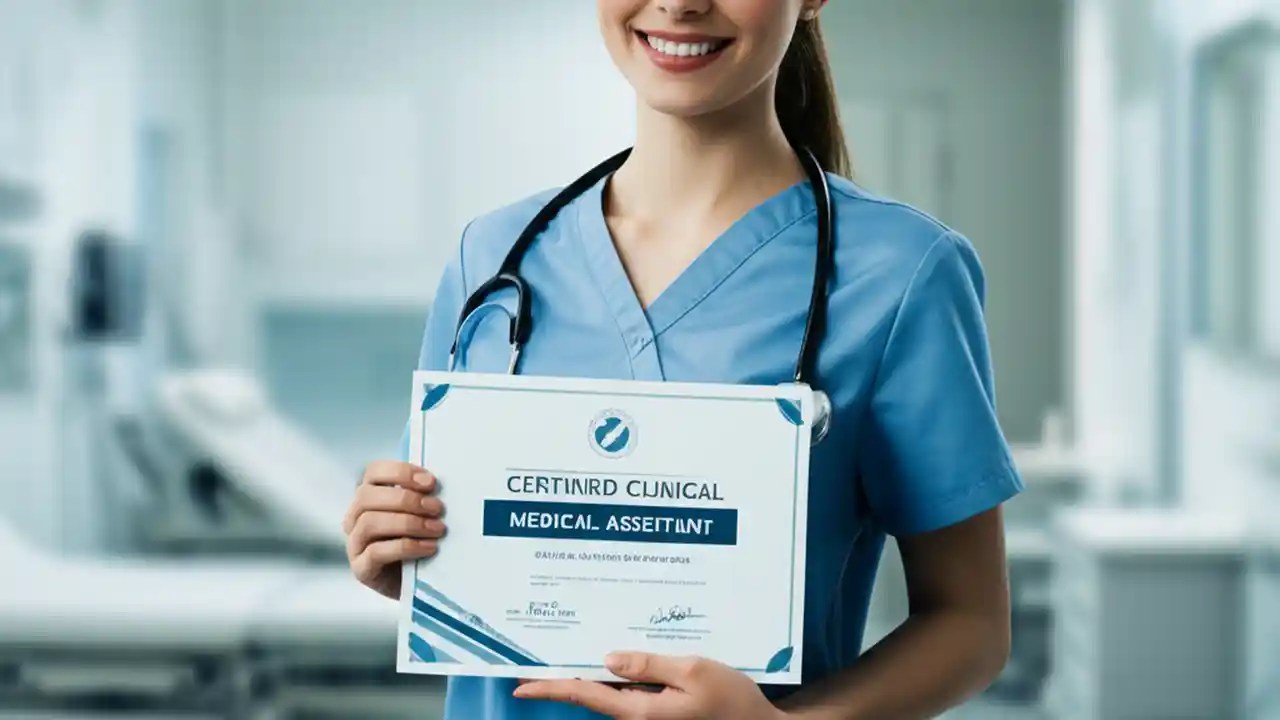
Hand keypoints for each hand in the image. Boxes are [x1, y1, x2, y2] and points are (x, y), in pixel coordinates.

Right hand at [343, 460, 446, 598]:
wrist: (419, 584)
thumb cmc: (421, 540)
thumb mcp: (421, 514)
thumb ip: (422, 496)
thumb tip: (438, 482)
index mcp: (368, 496)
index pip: (374, 472)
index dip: (401, 472)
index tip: (431, 482)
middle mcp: (354, 517)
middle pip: (367, 496)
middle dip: (406, 499)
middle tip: (437, 508)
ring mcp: (354, 544)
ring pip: (370, 522)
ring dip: (408, 523)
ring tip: (437, 529)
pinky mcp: (361, 569)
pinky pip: (376, 552)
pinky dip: (406, 547)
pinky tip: (429, 547)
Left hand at [513, 652, 785, 719]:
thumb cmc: (732, 701)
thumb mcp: (694, 671)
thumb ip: (648, 664)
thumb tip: (608, 659)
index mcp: (641, 712)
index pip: (585, 696)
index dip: (551, 689)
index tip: (520, 686)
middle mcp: (639, 719)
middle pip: (593, 694)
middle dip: (566, 676)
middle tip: (539, 655)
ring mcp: (650, 718)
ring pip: (611, 692)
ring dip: (593, 673)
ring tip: (573, 645)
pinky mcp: (662, 714)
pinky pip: (631, 693)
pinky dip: (619, 675)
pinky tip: (616, 656)